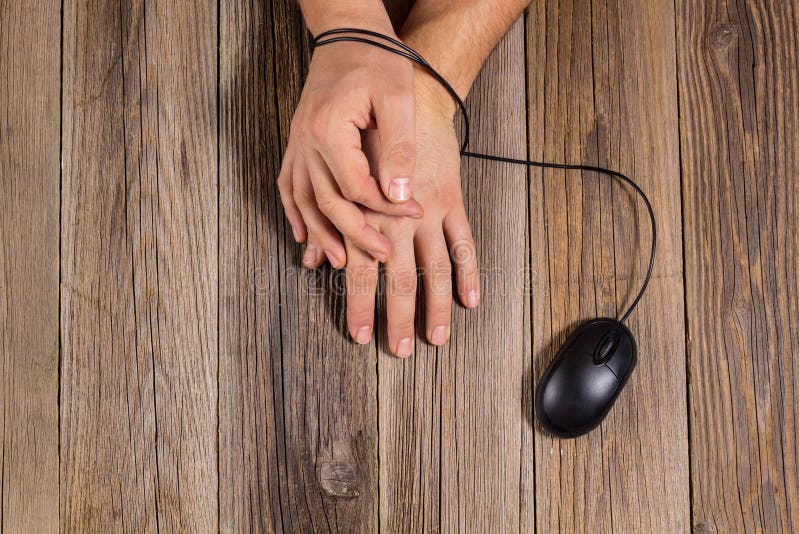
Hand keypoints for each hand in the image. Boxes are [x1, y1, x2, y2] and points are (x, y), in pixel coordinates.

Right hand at [277, 32, 423, 267]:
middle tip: (382, 255)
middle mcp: (306, 141)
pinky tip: (302, 236)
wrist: (348, 34)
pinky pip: (287, 186)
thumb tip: (399, 196)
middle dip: (356, 233)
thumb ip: (399, 148)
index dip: (385, 208)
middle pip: (326, 201)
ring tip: (340, 261)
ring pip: (302, 200)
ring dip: (320, 234)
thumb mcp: (398, 98)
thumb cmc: (377, 60)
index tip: (413, 213)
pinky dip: (293, 213)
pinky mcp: (297, 143)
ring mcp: (297, 143)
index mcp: (329, 129)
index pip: (357, 186)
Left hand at [345, 74, 479, 355]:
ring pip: (435, 270)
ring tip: (438, 338)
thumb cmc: (366, 142)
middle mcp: (396, 221)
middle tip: (398, 351)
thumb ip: (326, 227)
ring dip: (437, 307)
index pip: (358, 273)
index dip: (359, 307)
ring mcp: (428, 212)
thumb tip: (307, 263)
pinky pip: (464, 243)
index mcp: (365, 217)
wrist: (407, 100)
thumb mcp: (339, 180)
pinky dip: (469, 273)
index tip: (361, 337)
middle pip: (399, 280)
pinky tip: (471, 301)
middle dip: (398, 319)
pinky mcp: (452, 200)